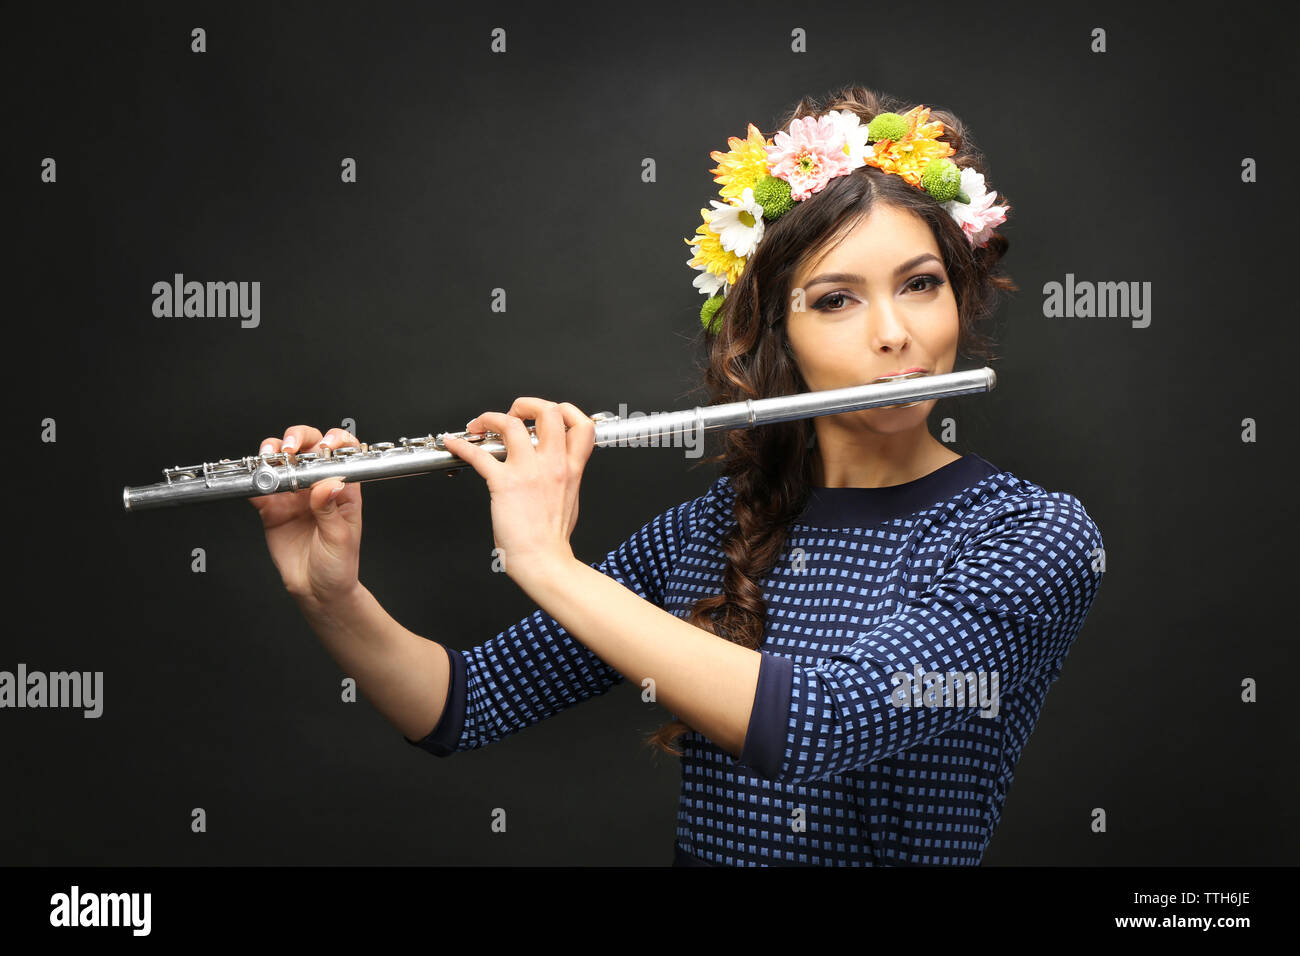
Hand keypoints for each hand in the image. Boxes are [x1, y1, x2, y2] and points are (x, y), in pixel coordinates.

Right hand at [248, 424, 363, 604]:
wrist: (317, 591)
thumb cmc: (339, 565)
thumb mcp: (341, 539)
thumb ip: (331, 511)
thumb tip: (327, 484)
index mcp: (342, 488)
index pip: (342, 453)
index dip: (335, 441)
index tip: (325, 445)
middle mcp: (317, 485)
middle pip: (308, 447)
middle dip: (298, 438)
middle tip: (290, 449)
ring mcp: (293, 494)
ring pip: (281, 461)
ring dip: (272, 453)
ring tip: (269, 460)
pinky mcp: (272, 508)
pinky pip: (259, 488)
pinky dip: (253, 481)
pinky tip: (253, 482)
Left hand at [439, 398, 594, 582]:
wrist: (544, 561)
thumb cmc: (553, 538)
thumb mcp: (570, 498)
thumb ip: (564, 476)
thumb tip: (552, 466)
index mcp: (571, 468)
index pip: (581, 424)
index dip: (565, 410)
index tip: (548, 414)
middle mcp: (552, 464)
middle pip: (549, 411)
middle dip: (527, 404)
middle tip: (514, 414)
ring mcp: (528, 472)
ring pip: (511, 424)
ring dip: (491, 418)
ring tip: (481, 425)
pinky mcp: (504, 484)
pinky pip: (478, 455)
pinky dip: (462, 445)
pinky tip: (454, 443)